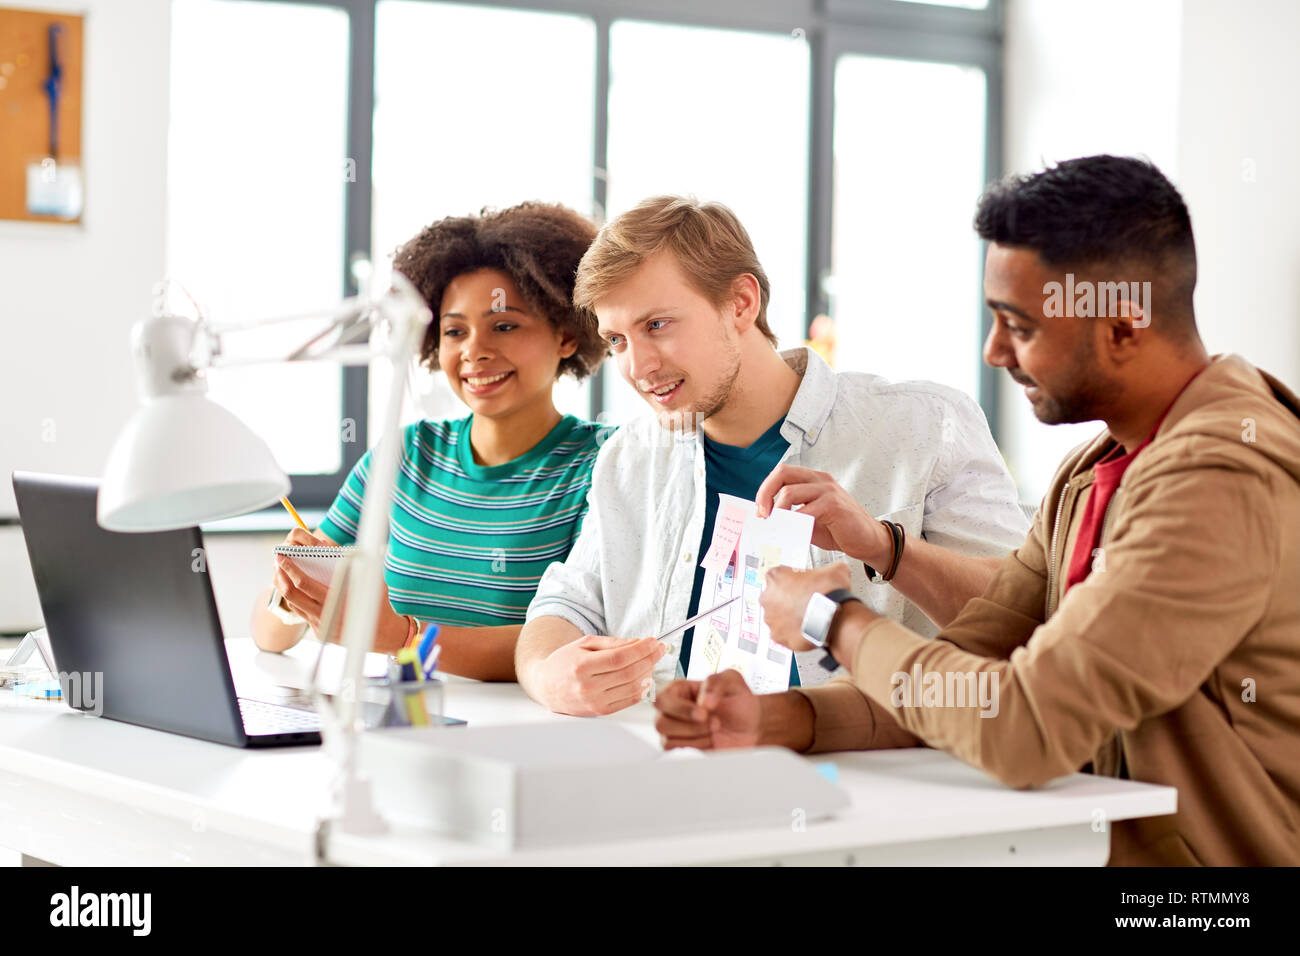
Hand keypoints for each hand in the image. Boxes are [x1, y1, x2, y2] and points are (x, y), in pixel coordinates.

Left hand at [274, 528, 408, 653]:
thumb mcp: (372, 582)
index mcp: (335, 602)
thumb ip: (359, 565)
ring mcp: (320, 625)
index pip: (304, 584)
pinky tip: (292, 586)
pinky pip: (302, 613)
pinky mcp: (319, 632)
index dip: (291, 569)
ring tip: (281, 571)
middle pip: (293, 594)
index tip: (284, 557)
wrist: (384, 634)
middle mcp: (324, 616)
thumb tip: (347, 548)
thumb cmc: (379, 604)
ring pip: (294, 604)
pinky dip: (295, 598)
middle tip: (278, 560)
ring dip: (285, 586)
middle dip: (282, 575)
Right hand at [534, 635, 667, 716]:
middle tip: (659, 649)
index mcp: (582, 666)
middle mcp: (588, 686)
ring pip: (632, 688)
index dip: (642, 649)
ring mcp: (594, 702)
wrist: (546, 686)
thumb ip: (612, 643)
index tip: (654, 642)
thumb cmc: (565, 661)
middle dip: (650, 659)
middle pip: (629, 672)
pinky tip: (645, 678)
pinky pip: (628, 701)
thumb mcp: (584, 644)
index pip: (621, 658)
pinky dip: (641, 689)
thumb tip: (638, 643)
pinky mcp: (600, 711)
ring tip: (651, 662)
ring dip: (648, 673)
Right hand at [654, 670, 759, 749]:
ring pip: (667, 739)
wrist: (751, 724)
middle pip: (660, 722)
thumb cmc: (738, 700)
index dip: (680, 708)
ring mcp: (675, 731)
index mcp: (678, 690)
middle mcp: (672, 710)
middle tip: (716, 723)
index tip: (704, 713)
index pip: (661, 699)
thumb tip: (703, 702)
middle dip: (690, 726)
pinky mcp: (682, 748)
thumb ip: (716, 683)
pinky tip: (711, 740)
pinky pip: (677, 753)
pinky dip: (696, 747)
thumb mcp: (732, 681)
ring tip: (716, 730)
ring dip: (696, 737)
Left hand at [755, 464, 891, 564]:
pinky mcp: (833, 505)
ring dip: (777, 511)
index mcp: (813, 479)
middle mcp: (820, 480)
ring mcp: (828, 490)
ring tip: (775, 526)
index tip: (760, 510)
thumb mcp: (809, 520)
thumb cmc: (839, 530)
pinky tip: (791, 533)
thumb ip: (790, 515)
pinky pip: (804, 511)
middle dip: (765, 494)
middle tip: (762, 515)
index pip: (782, 472)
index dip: (766, 489)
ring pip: (789, 492)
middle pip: (782, 473)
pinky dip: (792, 523)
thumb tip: (766, 521)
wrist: (867, 540)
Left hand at [760, 563, 851, 651]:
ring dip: (788, 617)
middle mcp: (767, 597)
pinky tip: (805, 629)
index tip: (802, 585)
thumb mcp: (835, 570)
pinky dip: (791, 632)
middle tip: (805, 601)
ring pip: (777, 616)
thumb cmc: (830, 594)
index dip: (792, 581)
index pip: (779, 576)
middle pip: (775, 597)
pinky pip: (782, 633)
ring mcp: (770, 618)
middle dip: (787, 600)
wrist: (835, 618)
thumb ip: (828, 568)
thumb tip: (836, 571)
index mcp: (775, 576)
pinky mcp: (777, 635)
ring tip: (807, 617)